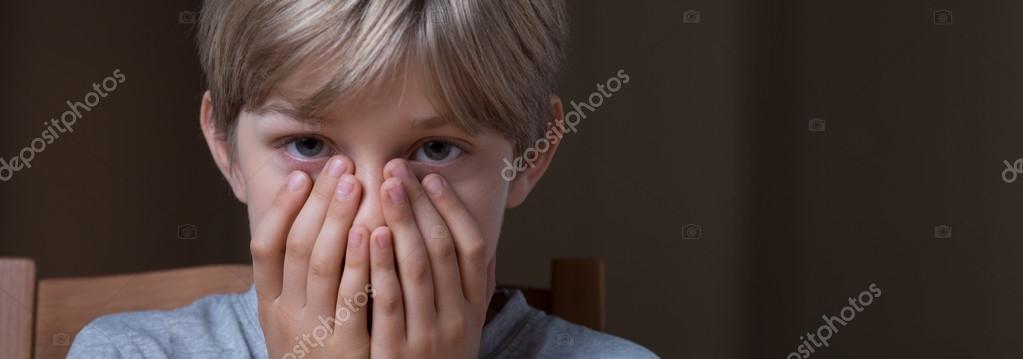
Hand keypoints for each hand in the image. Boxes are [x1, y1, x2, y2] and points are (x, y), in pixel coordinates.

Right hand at [250, 156, 371, 358]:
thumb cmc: (317, 352)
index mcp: (270, 305)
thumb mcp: (294, 317)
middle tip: (341, 166)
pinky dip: (361, 261)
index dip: (283, 209)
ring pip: (322, 265)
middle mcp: (288, 316)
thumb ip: (296, 276)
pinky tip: (372, 230)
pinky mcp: (349, 347)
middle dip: (319, 203)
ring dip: (339, 219)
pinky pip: (354, 297)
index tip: (302, 174)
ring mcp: (317, 331)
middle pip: (298, 248)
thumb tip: (307, 216)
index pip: (265, 247)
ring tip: (355, 182)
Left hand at [368, 159, 490, 358]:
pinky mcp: (398, 353)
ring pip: (417, 268)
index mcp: (474, 306)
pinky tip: (369, 234)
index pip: (470, 246)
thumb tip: (477, 240)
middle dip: (418, 204)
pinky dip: (380, 265)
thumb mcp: (462, 325)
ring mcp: (430, 335)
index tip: (429, 177)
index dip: (452, 208)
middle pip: (441, 249)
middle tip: (396, 169)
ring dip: (400, 221)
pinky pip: (390, 301)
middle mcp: (458, 318)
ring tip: (382, 186)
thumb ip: (469, 286)